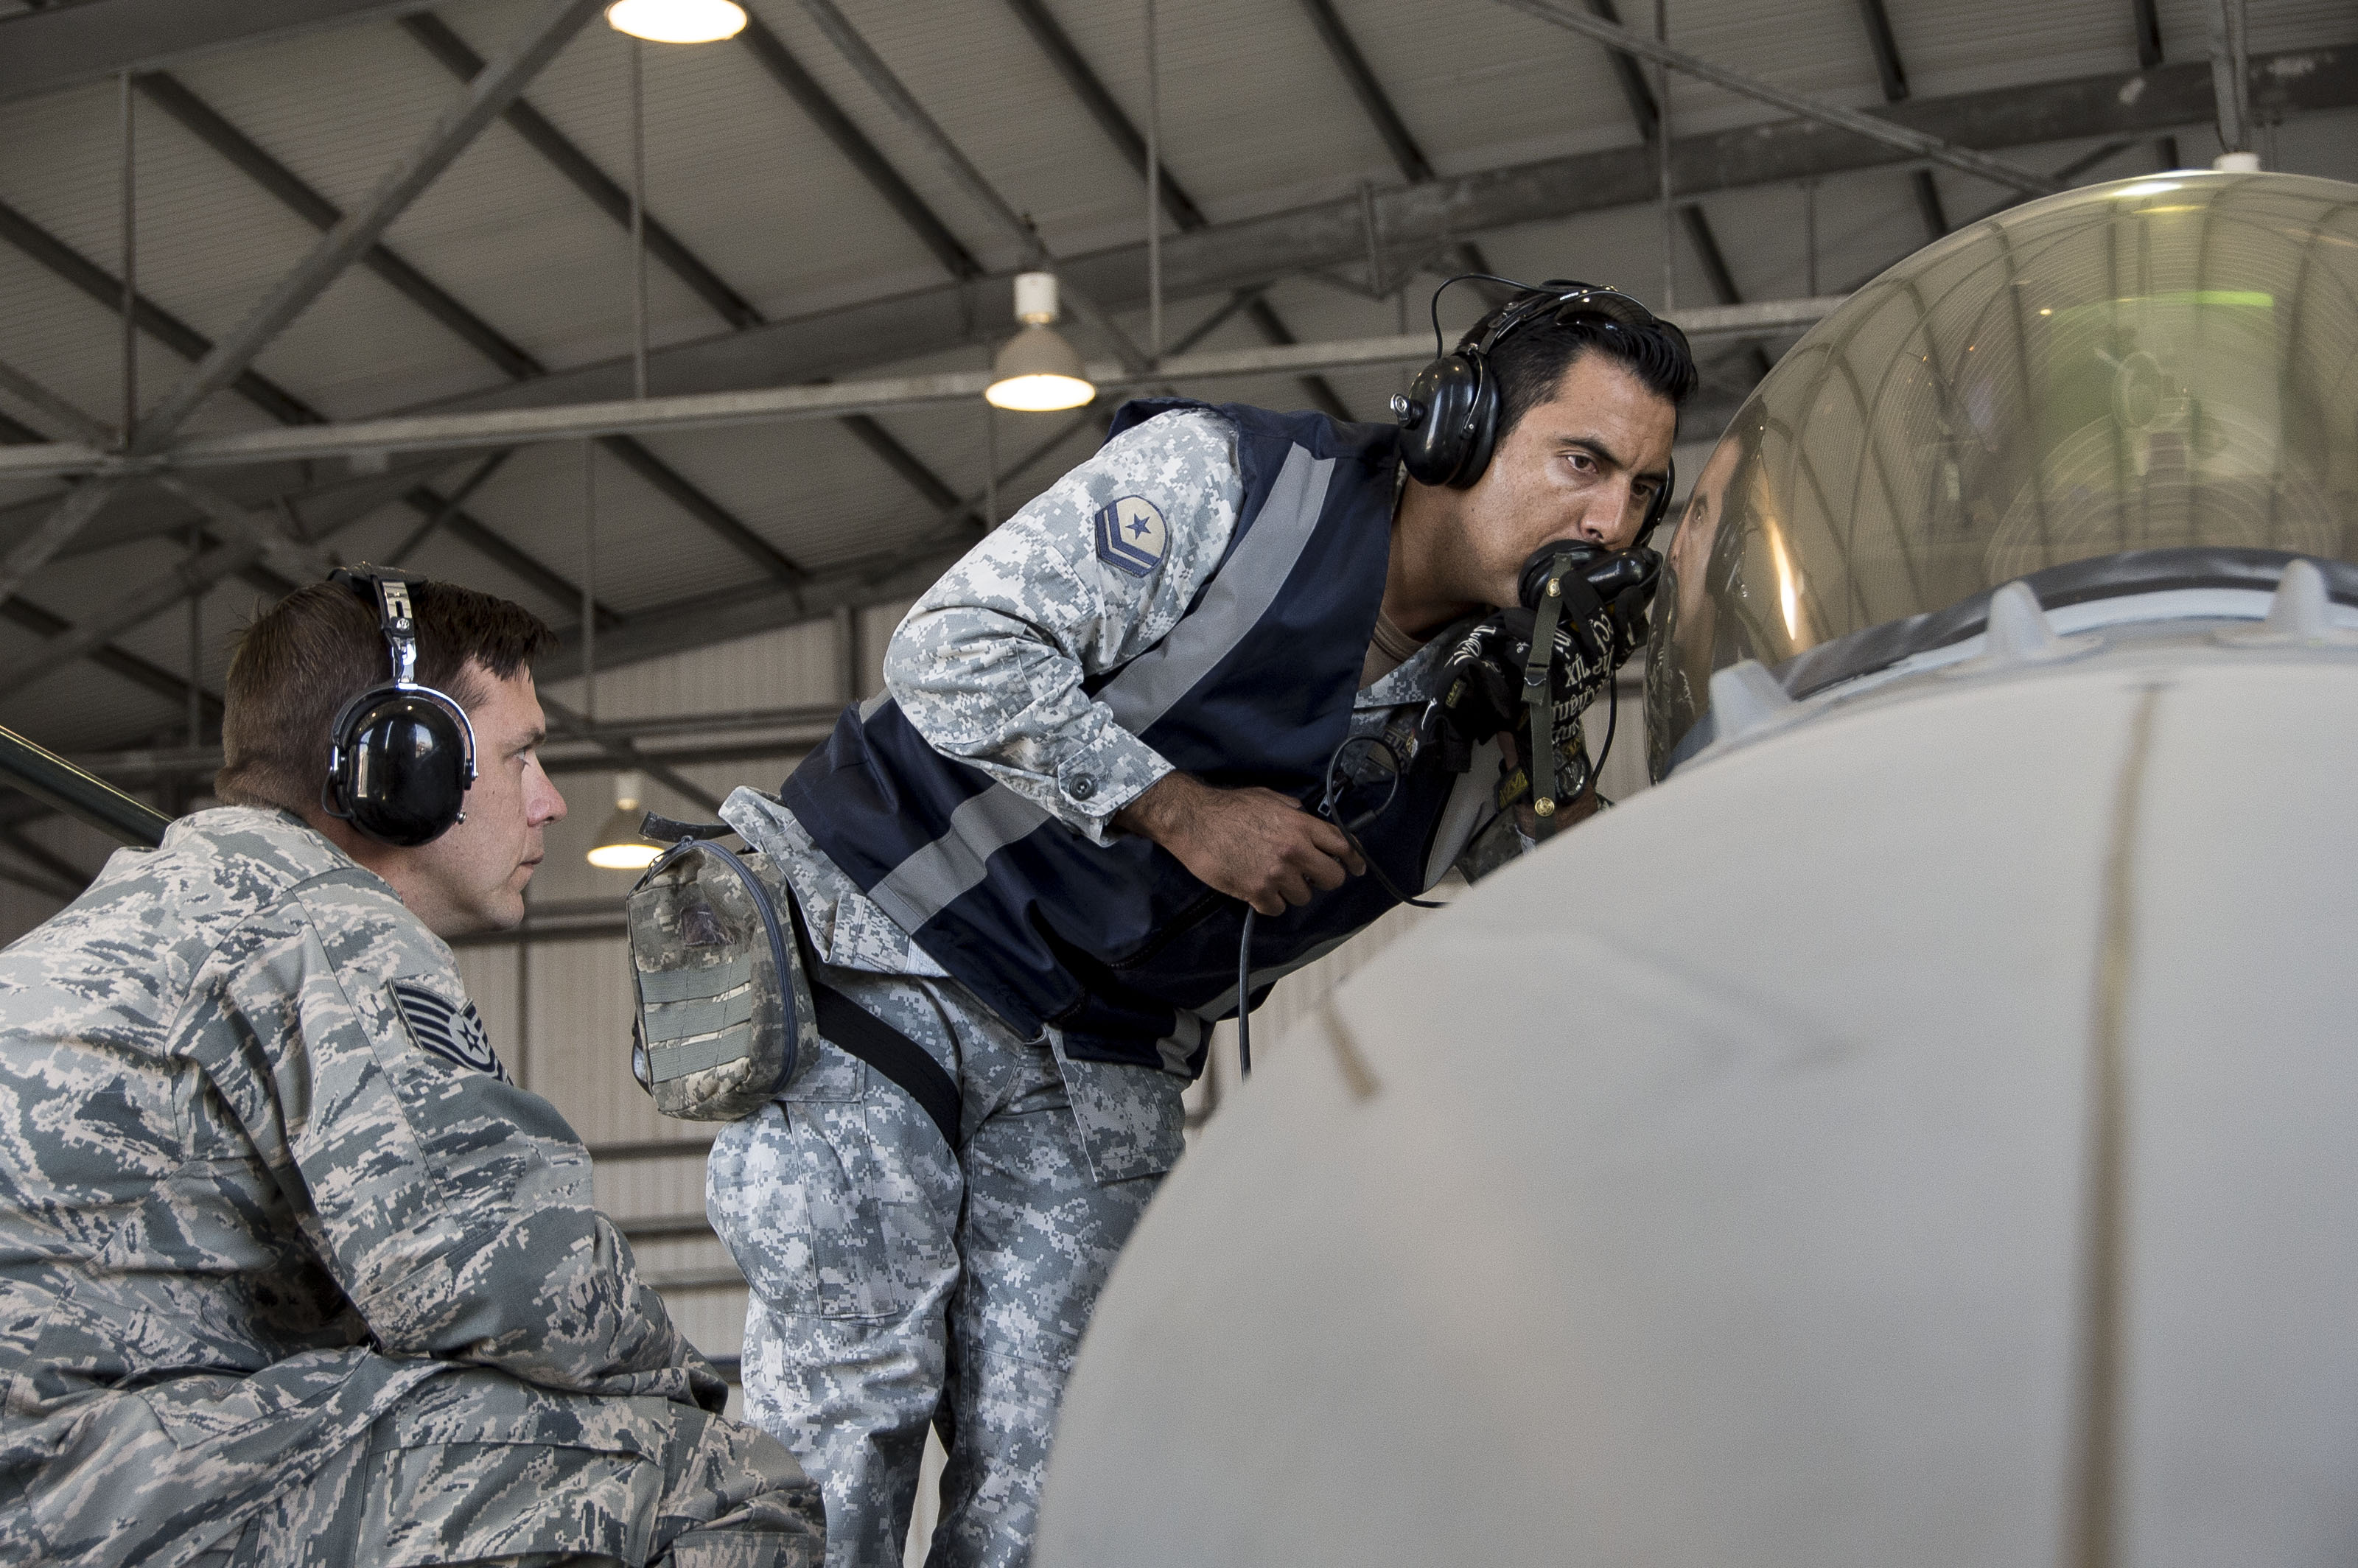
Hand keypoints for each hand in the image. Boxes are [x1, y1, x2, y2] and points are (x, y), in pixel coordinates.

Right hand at [1115, 772, 1364, 916]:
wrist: (1194, 821)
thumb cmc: (1230, 807)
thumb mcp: (1270, 798)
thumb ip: (1294, 812)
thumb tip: (1309, 822)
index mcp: (1301, 825)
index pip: (1342, 845)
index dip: (1354, 860)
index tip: (1357, 869)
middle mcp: (1294, 850)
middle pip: (1332, 878)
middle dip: (1324, 879)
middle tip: (1310, 877)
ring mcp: (1276, 874)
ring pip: (1304, 897)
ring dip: (1292, 891)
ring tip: (1273, 879)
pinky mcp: (1256, 892)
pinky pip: (1277, 908)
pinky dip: (1269, 903)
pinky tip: (1258, 890)